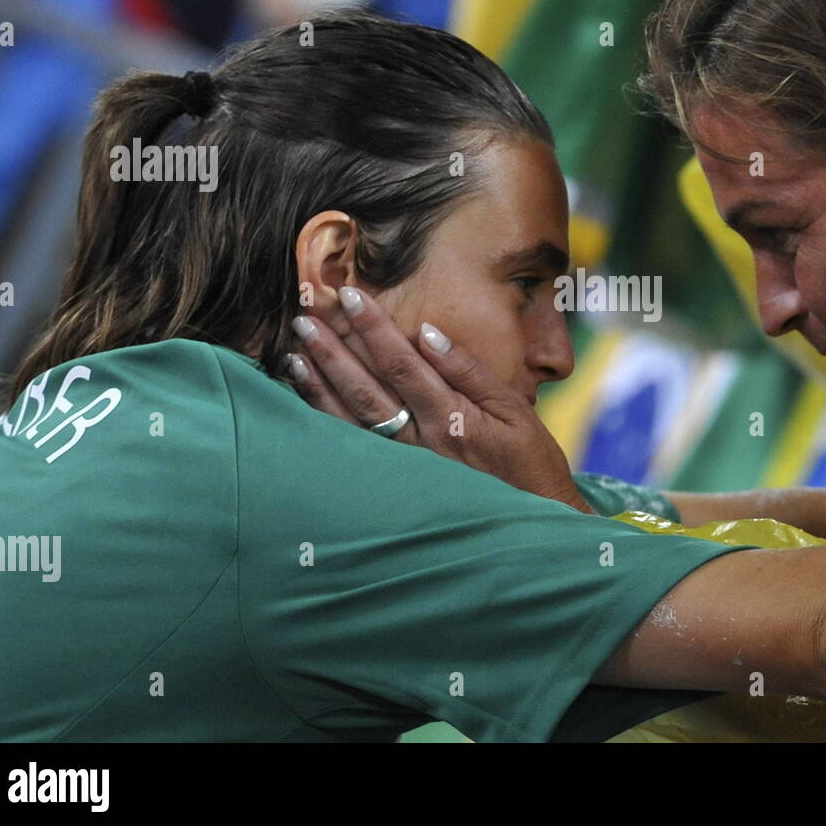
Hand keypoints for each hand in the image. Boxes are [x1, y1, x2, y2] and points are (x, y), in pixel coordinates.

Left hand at [287, 287, 591, 512]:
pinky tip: (308, 402)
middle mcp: (421, 443)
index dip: (374, 329)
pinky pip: (353, 450)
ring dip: (322, 385)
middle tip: (306, 317)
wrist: (529, 528)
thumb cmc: (529, 464)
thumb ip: (469, 372)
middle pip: (368, 389)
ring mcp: (406, 467)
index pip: (403, 364)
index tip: (351, 297)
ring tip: (295, 353)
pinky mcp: (398, 485)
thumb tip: (428, 334)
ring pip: (353, 421)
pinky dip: (327, 423)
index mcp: (452, 418)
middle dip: (334, 351)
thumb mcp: (515, 410)